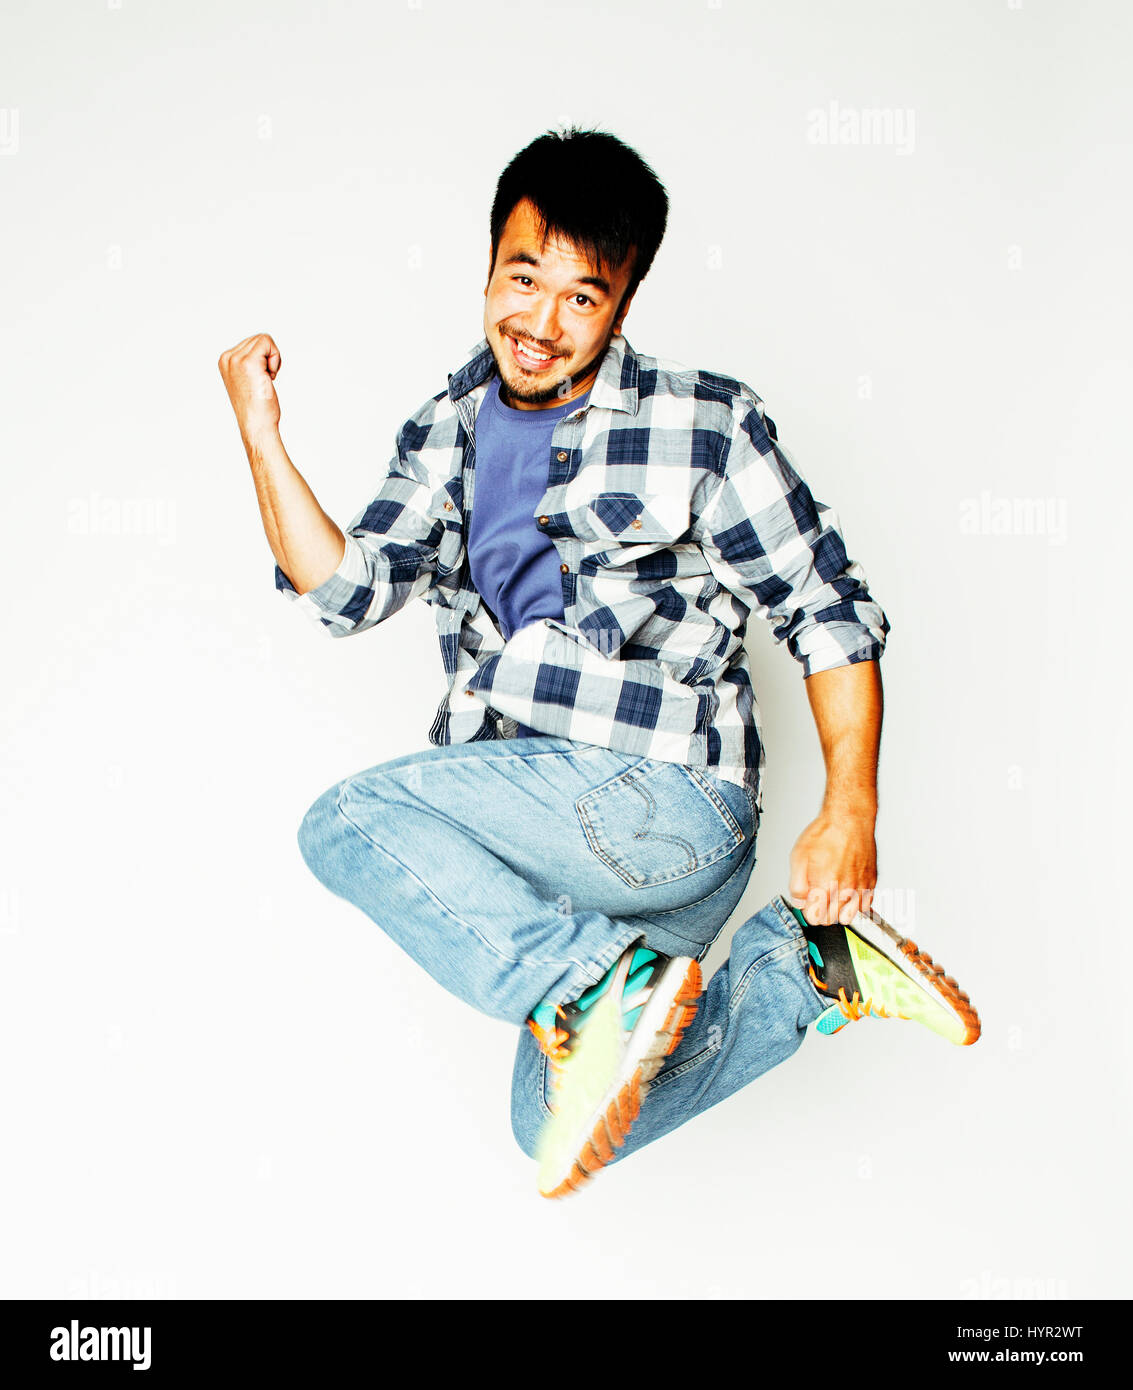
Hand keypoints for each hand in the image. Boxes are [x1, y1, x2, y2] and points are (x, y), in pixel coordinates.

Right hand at [217, 332, 282, 448]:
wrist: (257, 426)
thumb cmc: (257, 409)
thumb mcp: (248, 379)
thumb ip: (249, 362)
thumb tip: (261, 348)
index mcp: (225, 361)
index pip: (251, 342)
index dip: (263, 359)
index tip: (259, 378)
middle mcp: (227, 358)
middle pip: (258, 339)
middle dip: (268, 357)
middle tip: (265, 380)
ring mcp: (236, 360)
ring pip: (264, 339)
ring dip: (272, 359)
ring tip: (266, 379)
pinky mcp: (248, 362)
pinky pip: (267, 342)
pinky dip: (276, 358)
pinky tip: (270, 377)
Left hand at [787, 805, 876, 925]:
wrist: (849, 819)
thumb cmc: (826, 833)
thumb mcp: (798, 856)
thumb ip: (797, 884)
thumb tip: (800, 901)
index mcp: (824, 886)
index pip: (815, 918)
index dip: (808, 910)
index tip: (808, 902)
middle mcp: (845, 891)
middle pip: (830, 920)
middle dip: (821, 911)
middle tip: (818, 896)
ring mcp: (860, 888)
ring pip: (848, 917)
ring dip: (838, 911)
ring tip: (832, 897)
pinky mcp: (871, 883)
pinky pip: (864, 907)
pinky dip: (854, 904)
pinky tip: (847, 892)